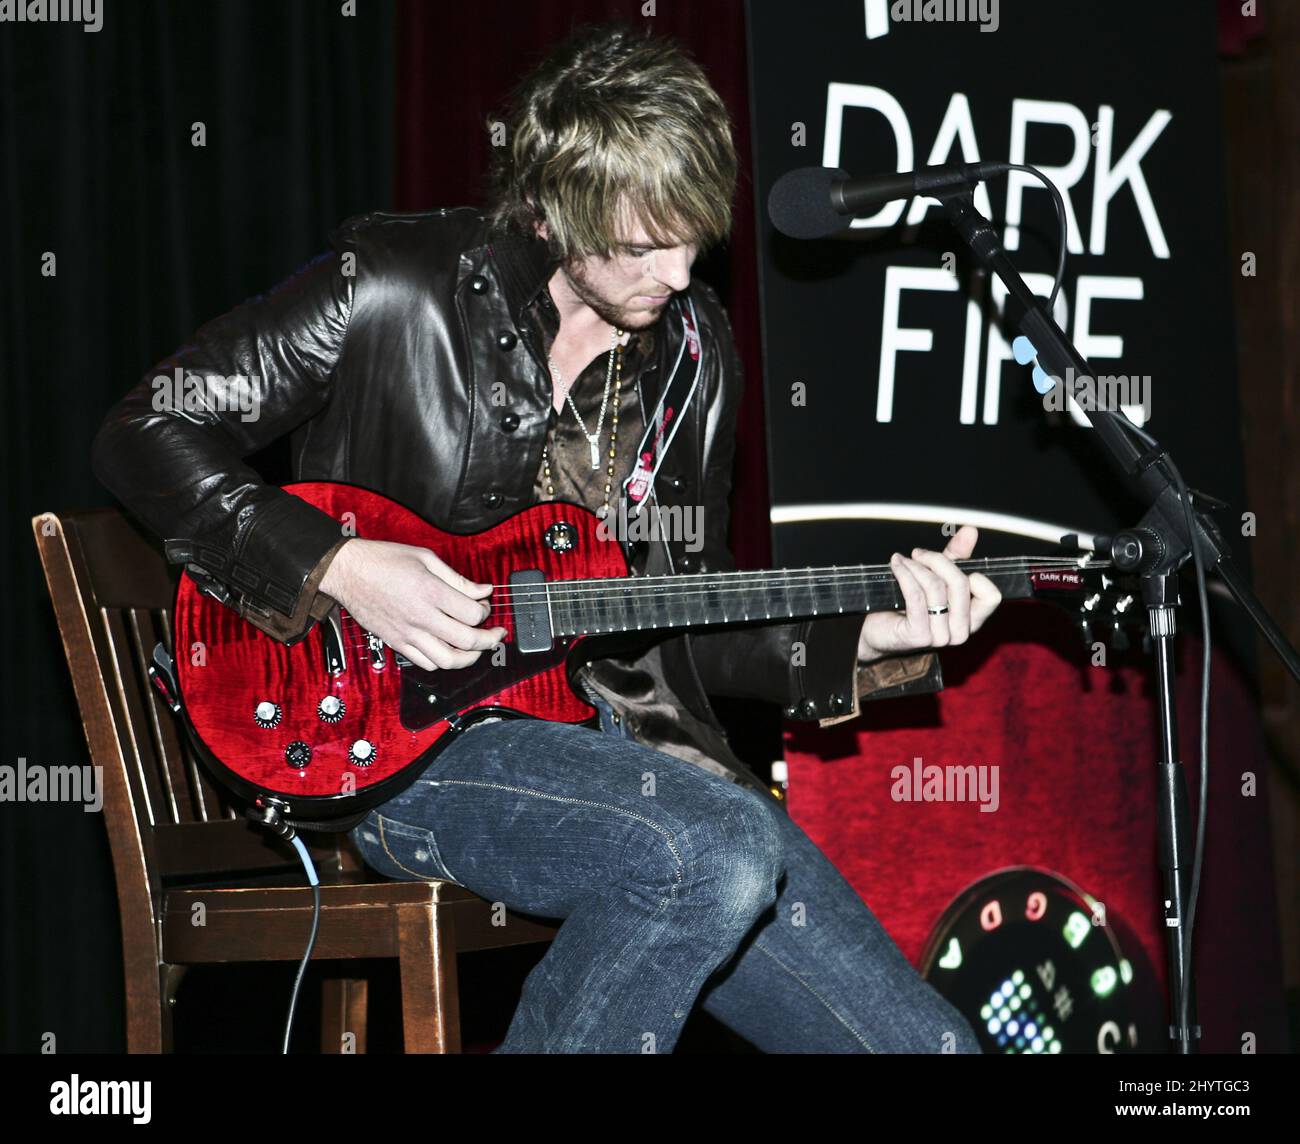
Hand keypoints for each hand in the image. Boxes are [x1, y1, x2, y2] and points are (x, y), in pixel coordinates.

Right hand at [319, 538, 505, 670]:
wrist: (347, 572)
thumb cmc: (383, 560)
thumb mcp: (425, 558)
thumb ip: (457, 579)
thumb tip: (483, 591)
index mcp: (431, 592)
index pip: (473, 614)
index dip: (486, 612)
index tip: (485, 605)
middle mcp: (421, 617)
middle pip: (467, 641)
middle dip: (489, 640)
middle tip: (496, 634)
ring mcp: (408, 634)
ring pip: (448, 660)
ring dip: (470, 658)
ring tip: (477, 649)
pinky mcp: (396, 643)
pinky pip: (425, 663)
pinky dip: (443, 662)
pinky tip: (448, 651)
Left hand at [856, 525, 1001, 661]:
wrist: (874, 631)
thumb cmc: (907, 605)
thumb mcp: (936, 578)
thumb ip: (956, 557)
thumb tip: (970, 531)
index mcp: (971, 620)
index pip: (991, 596)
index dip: (974, 574)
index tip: (950, 562)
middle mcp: (960, 632)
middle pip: (961, 584)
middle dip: (937, 561)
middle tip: (918, 554)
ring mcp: (940, 637)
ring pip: (936, 588)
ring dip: (916, 567)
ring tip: (903, 561)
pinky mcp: (918, 636)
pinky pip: (916, 596)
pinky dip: (904, 574)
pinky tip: (896, 565)